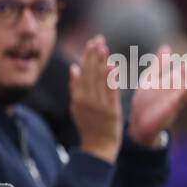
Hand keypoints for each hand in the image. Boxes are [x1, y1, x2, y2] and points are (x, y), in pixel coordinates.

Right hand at [68, 34, 120, 162]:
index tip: (92, 41)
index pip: (83, 71)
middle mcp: (87, 99)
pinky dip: (111, 80)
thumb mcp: (76, 106)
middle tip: (99, 39)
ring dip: (102, 63)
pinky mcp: (111, 110)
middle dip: (94, 55)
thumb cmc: (88, 125)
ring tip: (104, 47)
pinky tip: (113, 67)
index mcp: (77, 97)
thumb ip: (75, 87)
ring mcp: (99, 105)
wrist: (98, 146)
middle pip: (90, 73)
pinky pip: (111, 92)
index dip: (88, 56)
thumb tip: (74, 67)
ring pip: (100, 80)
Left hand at [127, 42, 186, 147]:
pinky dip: (183, 93)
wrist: (139, 123)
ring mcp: (175, 99)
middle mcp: (178, 88)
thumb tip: (166, 47)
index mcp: (174, 80)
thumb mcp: (152, 79)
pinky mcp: (170, 109)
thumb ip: (160, 64)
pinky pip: (179, 100)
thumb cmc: (148, 101)